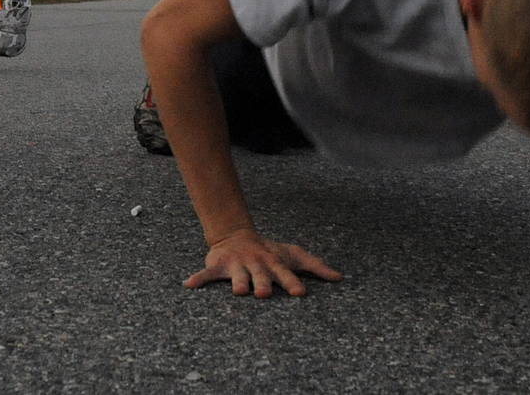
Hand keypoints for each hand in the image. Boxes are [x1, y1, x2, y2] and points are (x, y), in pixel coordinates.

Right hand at [186, 228, 341, 297]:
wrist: (237, 234)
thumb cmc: (270, 251)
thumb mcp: (294, 255)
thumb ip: (316, 267)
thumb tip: (340, 278)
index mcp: (274, 264)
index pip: (286, 275)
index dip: (293, 283)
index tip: (300, 293)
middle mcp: (256, 265)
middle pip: (261, 277)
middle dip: (262, 284)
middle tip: (263, 294)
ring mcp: (237, 265)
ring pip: (237, 276)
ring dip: (237, 283)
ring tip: (238, 291)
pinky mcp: (218, 266)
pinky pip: (206, 274)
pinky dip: (197, 278)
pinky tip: (189, 285)